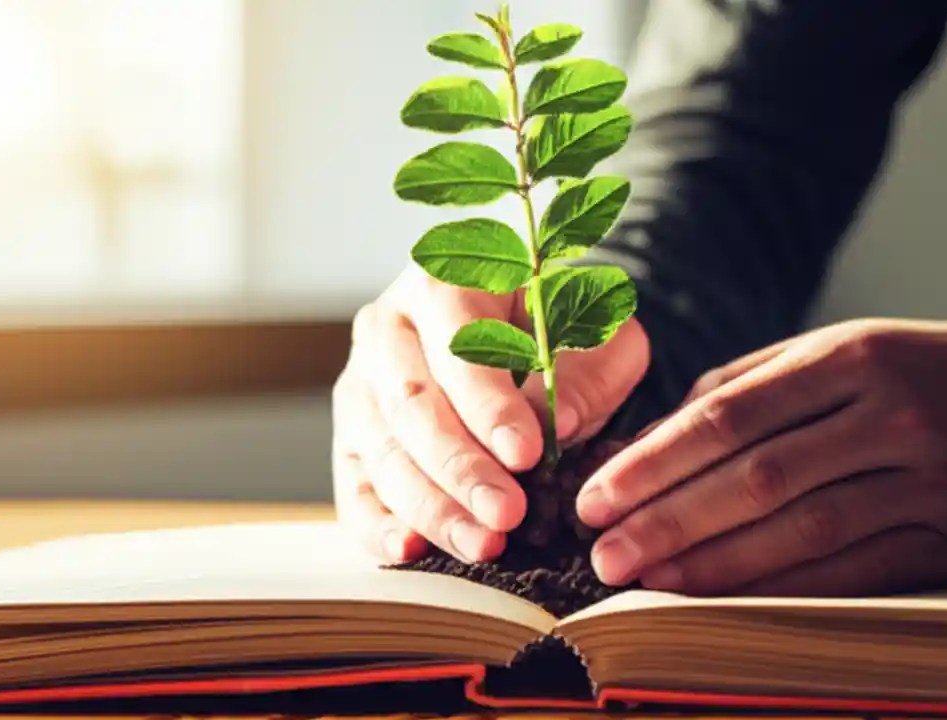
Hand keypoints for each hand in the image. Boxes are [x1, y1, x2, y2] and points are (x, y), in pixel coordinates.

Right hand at [333, 265, 648, 562]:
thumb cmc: (560, 332)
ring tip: (482, 544)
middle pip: (409, 404)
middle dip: (459, 467)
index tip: (528, 453)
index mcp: (442, 285)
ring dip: (429, 506)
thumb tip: (556, 423)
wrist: (527, 332)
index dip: (489, 404)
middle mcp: (386, 330)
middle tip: (506, 515)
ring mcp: (361, 386)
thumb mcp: (594, 336)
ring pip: (380, 450)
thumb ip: (582, 372)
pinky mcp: (352, 440)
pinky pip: (354, 488)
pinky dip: (378, 525)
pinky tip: (412, 551)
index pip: (457, 347)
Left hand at [577, 318, 946, 594]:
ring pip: (802, 533)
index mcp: (853, 357)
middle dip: (666, 521)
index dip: (652, 463)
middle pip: (754, 478)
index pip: (728, 417)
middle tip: (601, 554)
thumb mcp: (850, 347)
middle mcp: (890, 416)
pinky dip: (785, 590)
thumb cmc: (931, 370)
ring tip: (646, 584)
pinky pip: (858, 573)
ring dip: (714, 566)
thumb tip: (659, 435)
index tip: (593, 496)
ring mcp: (931, 481)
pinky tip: (727, 604)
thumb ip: (753, 382)